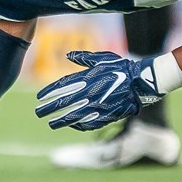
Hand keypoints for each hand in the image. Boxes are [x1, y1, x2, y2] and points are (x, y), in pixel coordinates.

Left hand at [34, 50, 163, 130]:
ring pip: (76, 115)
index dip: (50, 92)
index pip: (63, 86)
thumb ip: (83, 58)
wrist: (142, 81)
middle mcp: (91, 92)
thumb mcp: (102, 59)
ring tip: (51, 123)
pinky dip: (80, 125)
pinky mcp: (108, 115)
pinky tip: (73, 125)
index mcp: (88, 78)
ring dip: (62, 120)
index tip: (39, 97)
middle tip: (38, 113)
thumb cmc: (121, 68)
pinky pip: (91, 122)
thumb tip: (68, 55)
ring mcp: (99, 105)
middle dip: (50, 108)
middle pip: (65, 102)